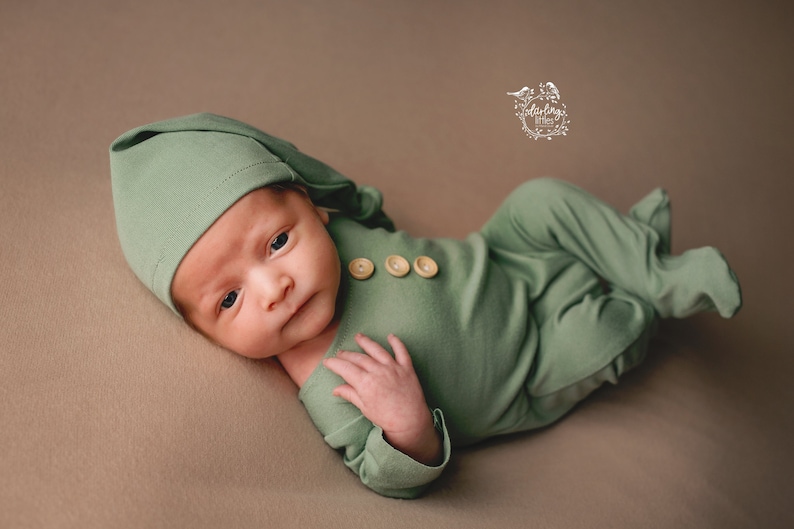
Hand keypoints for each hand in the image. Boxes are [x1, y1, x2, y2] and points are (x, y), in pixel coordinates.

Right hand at [322, 333, 441, 465]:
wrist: (410, 422)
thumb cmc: (386, 418)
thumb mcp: (364, 408)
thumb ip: (350, 394)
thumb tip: (336, 389)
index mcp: (366, 383)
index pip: (345, 368)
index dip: (334, 363)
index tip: (327, 361)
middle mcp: (378, 371)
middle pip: (359, 358)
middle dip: (347, 354)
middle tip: (340, 352)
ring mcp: (393, 368)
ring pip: (377, 350)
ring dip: (366, 342)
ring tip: (358, 336)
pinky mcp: (407, 368)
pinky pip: (401, 351)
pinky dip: (396, 343)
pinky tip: (390, 336)